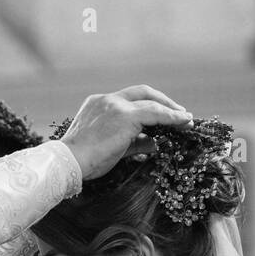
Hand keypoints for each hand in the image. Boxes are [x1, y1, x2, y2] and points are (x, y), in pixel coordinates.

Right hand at [59, 86, 192, 180]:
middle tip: (179, 114)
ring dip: (171, 110)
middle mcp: (107, 99)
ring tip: (186, 120)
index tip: (161, 114)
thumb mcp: (112, 149)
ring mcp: (116, 105)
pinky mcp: (126, 116)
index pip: (128, 99)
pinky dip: (172, 117)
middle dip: (163, 102)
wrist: (68, 163)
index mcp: (98, 104)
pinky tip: (184, 122)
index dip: (148, 105)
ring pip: (151, 102)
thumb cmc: (83, 161)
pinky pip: (156, 113)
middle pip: (142, 92)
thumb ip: (134, 143)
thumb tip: (155, 143)